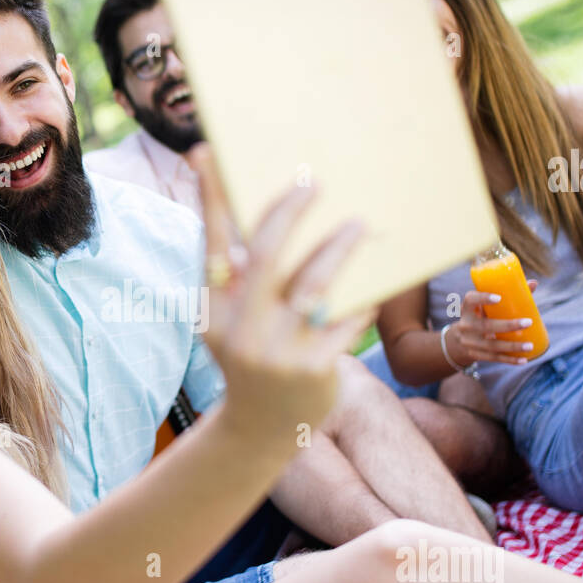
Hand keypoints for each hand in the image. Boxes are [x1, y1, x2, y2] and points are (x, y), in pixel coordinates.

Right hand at [189, 144, 373, 438]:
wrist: (260, 429)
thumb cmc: (251, 357)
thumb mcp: (231, 322)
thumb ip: (240, 278)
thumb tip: (263, 220)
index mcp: (215, 309)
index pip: (210, 244)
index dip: (207, 197)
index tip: (205, 153)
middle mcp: (240, 328)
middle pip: (264, 255)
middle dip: (288, 212)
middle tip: (311, 183)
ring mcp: (277, 351)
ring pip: (313, 284)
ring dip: (339, 248)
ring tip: (359, 225)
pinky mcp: (312, 370)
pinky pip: (345, 320)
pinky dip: (362, 297)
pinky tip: (377, 280)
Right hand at [450, 280, 539, 365]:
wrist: (458, 341)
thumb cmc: (479, 317)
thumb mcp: (485, 307)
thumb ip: (507, 296)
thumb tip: (533, 283)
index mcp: (467, 309)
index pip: (471, 300)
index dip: (483, 298)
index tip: (499, 298)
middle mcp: (466, 325)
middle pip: (486, 326)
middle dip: (508, 326)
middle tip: (529, 322)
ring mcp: (470, 342)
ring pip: (492, 346)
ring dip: (513, 346)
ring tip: (530, 345)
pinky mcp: (476, 355)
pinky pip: (494, 358)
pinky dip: (510, 360)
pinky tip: (523, 360)